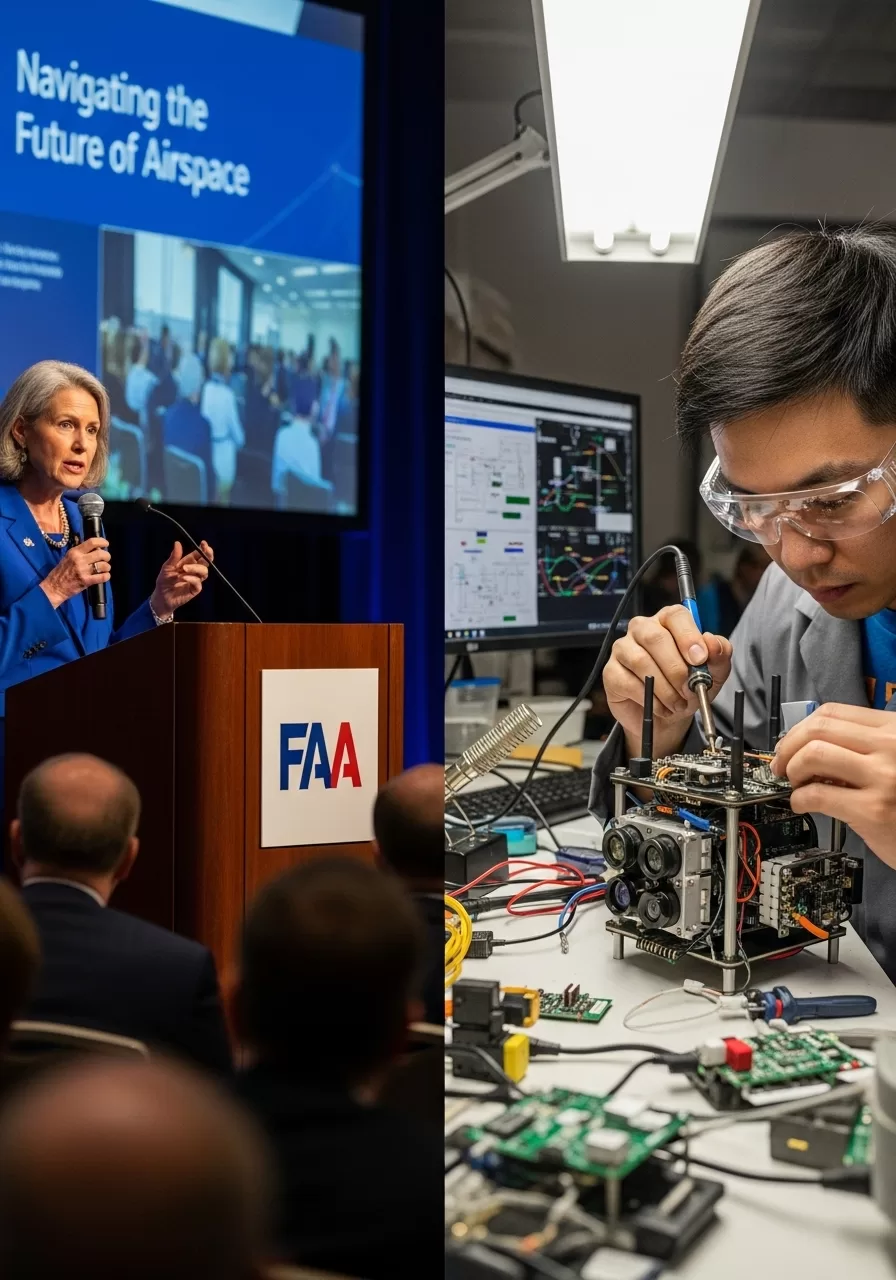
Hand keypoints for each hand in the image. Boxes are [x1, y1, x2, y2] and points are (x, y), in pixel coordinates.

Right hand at [40, 537, 110, 608]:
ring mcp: (83, 570)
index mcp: (75, 552)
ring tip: (104, 569)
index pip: (92, 542)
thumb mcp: (69, 557)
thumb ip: (81, 552)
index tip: (106, 544)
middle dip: (107, 556)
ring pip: (104, 565)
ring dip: (107, 567)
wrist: (55, 587)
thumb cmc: (62, 571)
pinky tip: (104, 576)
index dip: (102, 542)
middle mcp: (79, 559)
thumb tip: (97, 548)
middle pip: (101, 553)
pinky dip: (106, 576)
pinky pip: (102, 577)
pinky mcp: (86, 581)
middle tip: (105, 559)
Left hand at [150, 541, 212, 616]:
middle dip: (208, 554)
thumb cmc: (164, 581)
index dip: (203, 549)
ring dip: (195, 568)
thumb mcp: (167, 567)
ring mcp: (196, 580)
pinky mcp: (195, 589)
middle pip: (206, 561)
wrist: (161, 597)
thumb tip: (177, 542)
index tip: (204, 543)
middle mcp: (194, 570)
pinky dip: (192, 579)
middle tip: (206, 549)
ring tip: (184, 569)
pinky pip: (198, 583)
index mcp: (188, 563)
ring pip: (204, 571)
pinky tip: (183, 577)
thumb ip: (174, 557)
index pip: (199, 554)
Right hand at [603, 605, 732, 756]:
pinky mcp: (611, 672)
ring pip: (641, 661)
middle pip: (656, 638)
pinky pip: (628, 682)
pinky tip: (662, 708)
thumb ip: (719, 654)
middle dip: (677, 668)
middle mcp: (643, 629)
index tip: (700, 659)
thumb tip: (712, 642)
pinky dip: (650, 700)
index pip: (676, 616)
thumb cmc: (687, 686)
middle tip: (689, 689)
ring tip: (678, 704)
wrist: (667, 716)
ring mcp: (623, 649)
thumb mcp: (713, 672)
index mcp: (669, 621)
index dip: (688, 636)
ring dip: (665, 688)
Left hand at [771, 703, 895, 869]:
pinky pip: (818, 795)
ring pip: (813, 755)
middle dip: (788, 747)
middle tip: (781, 765)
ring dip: (792, 770)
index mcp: (894, 729)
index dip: (800, 727)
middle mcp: (891, 747)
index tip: (790, 742)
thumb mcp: (894, 759)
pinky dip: (799, 799)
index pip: (833, 713)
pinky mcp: (874, 811)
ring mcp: (884, 777)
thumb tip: (807, 745)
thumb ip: (861, 747)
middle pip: (818, 730)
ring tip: (796, 784)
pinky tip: (802, 804)